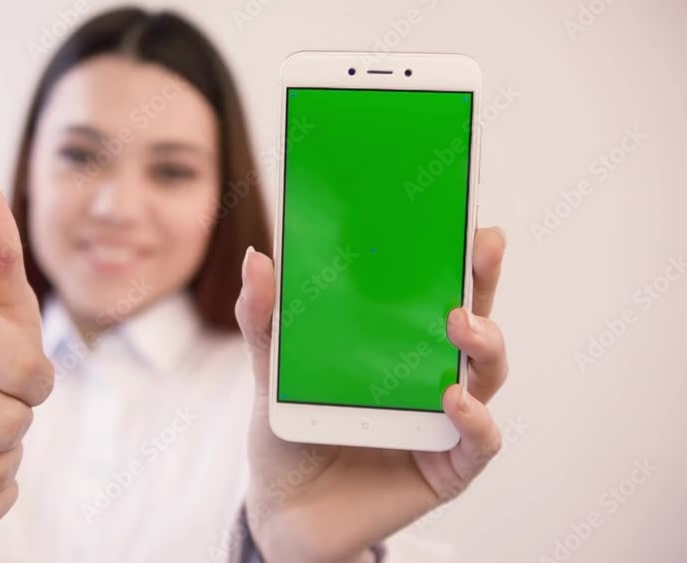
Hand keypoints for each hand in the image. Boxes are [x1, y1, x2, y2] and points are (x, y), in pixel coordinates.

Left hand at [236, 227, 507, 562]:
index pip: (432, 290)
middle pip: (471, 319)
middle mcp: (430, 375)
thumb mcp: (271, 374)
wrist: (286, 513)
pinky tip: (452, 400)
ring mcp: (444, 420)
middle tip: (483, 244)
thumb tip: (256, 256)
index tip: (462, 213)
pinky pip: (478, 441)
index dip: (452, 253)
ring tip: (458, 322)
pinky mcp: (447, 466)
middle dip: (482, 280)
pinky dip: (474, 420)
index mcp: (395, 344)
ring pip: (487, 373)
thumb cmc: (291, 435)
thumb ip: (264, 321)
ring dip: (484, 343)